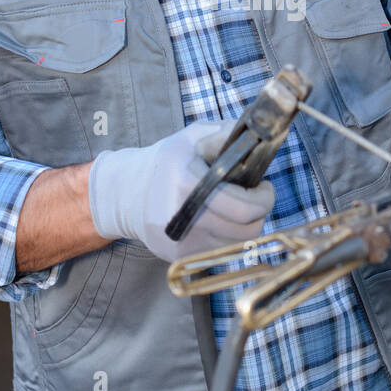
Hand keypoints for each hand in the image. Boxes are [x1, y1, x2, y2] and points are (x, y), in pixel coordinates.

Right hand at [88, 119, 275, 262]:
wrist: (125, 193)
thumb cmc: (166, 162)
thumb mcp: (192, 137)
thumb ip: (226, 134)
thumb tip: (256, 140)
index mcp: (186, 182)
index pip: (242, 207)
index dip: (263, 198)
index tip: (264, 186)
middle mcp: (182, 217)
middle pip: (246, 230)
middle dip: (259, 212)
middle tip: (254, 197)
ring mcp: (180, 241)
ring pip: (237, 244)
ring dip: (244, 226)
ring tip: (234, 207)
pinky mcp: (179, 256)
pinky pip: (220, 251)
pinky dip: (226, 237)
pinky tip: (217, 220)